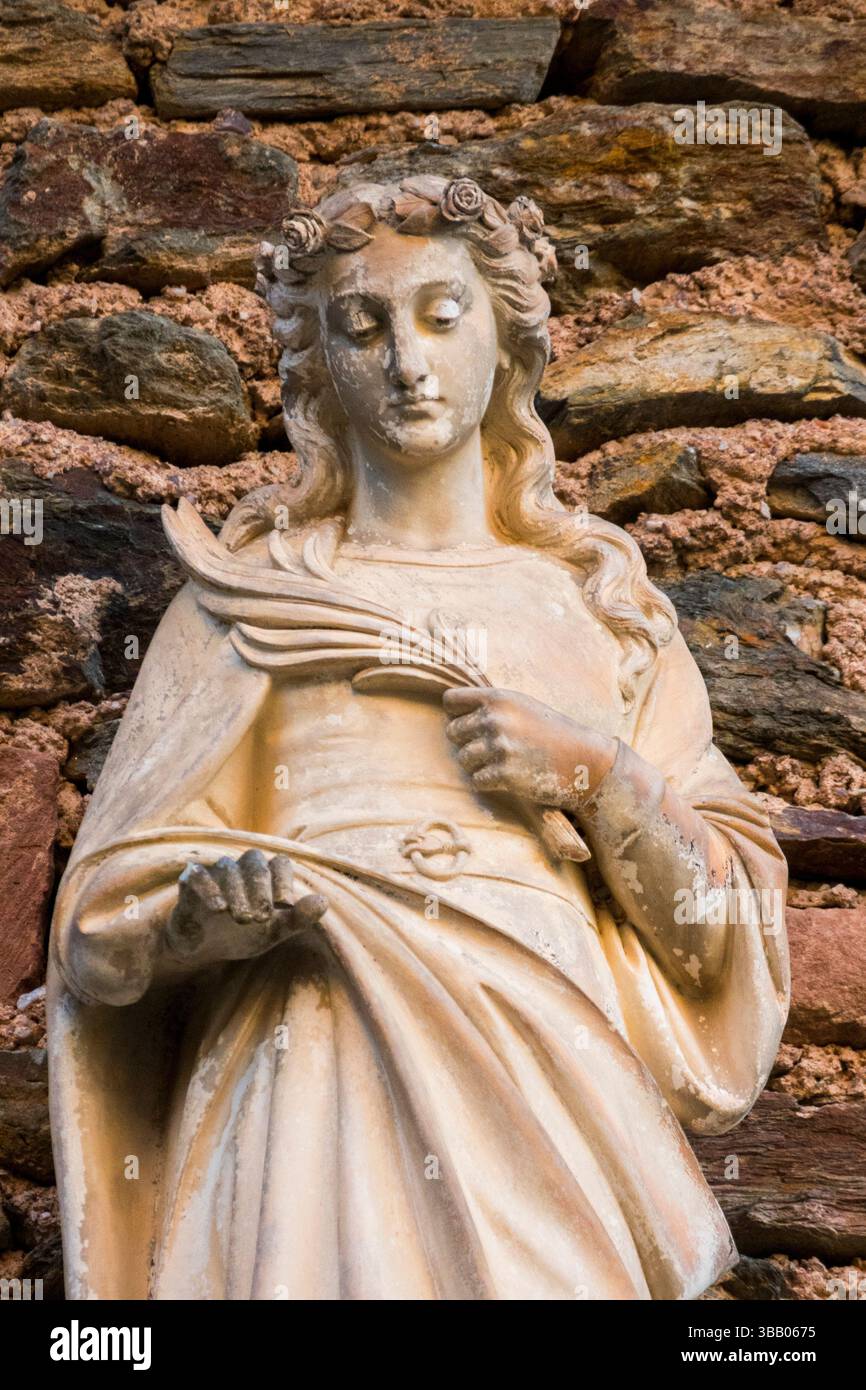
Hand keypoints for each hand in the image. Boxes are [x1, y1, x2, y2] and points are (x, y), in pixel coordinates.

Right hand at [165, 849, 326, 966]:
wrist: (205, 949)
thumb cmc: (244, 934)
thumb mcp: (274, 932)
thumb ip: (299, 919)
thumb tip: (324, 902)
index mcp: (265, 876)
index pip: (280, 864)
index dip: (284, 882)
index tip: (285, 906)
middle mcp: (241, 868)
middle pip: (255, 861)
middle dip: (261, 888)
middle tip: (262, 917)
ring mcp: (215, 873)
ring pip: (228, 867)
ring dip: (238, 891)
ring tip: (243, 919)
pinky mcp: (191, 882)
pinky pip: (199, 875)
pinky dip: (209, 889)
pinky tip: (219, 909)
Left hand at [442, 687, 616, 812]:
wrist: (583, 760)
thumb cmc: (551, 732)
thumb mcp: (522, 706)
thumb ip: (491, 706)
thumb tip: (451, 712)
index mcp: (498, 698)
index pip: (451, 701)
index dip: (456, 713)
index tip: (469, 722)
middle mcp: (495, 720)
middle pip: (452, 732)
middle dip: (467, 742)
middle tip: (491, 747)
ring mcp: (499, 747)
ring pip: (463, 758)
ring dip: (477, 764)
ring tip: (501, 762)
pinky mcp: (504, 773)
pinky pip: (477, 779)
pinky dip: (488, 781)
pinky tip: (507, 776)